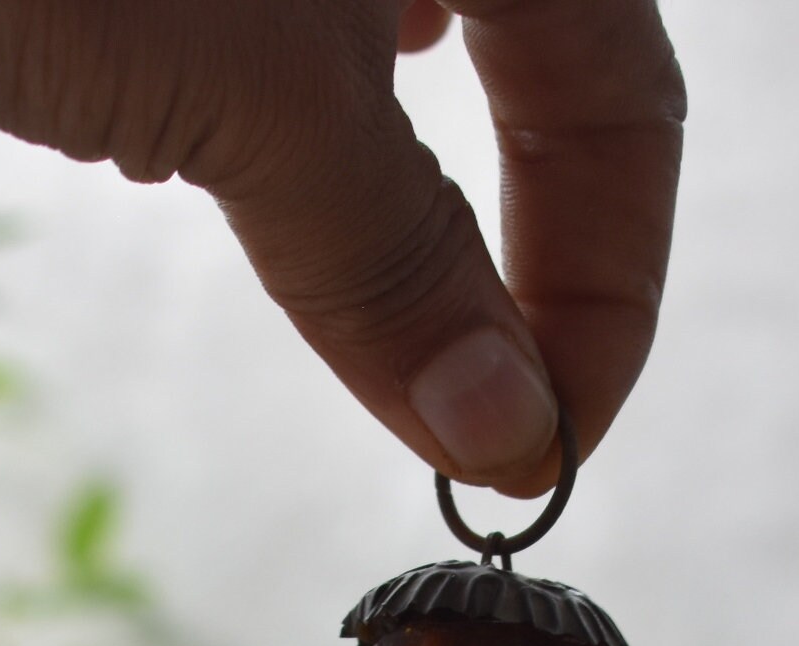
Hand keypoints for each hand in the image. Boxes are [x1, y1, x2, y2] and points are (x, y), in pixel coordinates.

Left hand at [0, 0, 683, 497]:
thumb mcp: (252, 98)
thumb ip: (394, 258)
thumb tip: (503, 433)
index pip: (625, 101)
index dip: (607, 293)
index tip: (539, 451)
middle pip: (534, 74)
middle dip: (512, 248)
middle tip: (464, 417)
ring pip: (397, 53)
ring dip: (381, 183)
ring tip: (339, 285)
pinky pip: (270, 32)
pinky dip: (260, 116)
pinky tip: (174, 136)